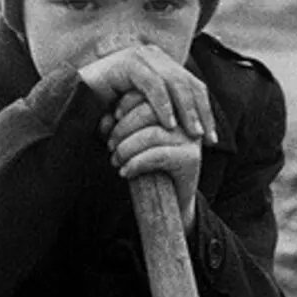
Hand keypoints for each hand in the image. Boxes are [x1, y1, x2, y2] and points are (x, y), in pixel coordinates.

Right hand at [79, 44, 215, 144]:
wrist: (76, 105)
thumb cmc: (109, 113)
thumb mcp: (144, 115)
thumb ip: (166, 115)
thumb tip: (195, 132)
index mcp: (162, 66)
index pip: (192, 85)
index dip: (204, 110)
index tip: (211, 138)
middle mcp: (154, 57)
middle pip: (187, 82)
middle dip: (199, 112)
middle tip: (204, 137)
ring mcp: (141, 56)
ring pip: (173, 82)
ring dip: (185, 109)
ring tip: (190, 132)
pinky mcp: (127, 63)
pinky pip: (152, 84)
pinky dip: (162, 104)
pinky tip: (168, 123)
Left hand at [103, 91, 208, 229]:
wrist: (169, 203)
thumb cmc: (147, 168)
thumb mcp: (132, 141)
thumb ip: (121, 124)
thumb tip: (105, 120)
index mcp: (173, 107)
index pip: (148, 93)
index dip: (126, 103)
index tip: (112, 118)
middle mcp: (185, 120)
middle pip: (148, 111)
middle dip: (123, 128)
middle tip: (110, 146)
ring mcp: (190, 139)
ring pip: (151, 134)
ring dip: (126, 148)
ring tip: (116, 161)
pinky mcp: (191, 158)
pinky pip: (157, 155)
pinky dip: (136, 163)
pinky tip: (125, 173)